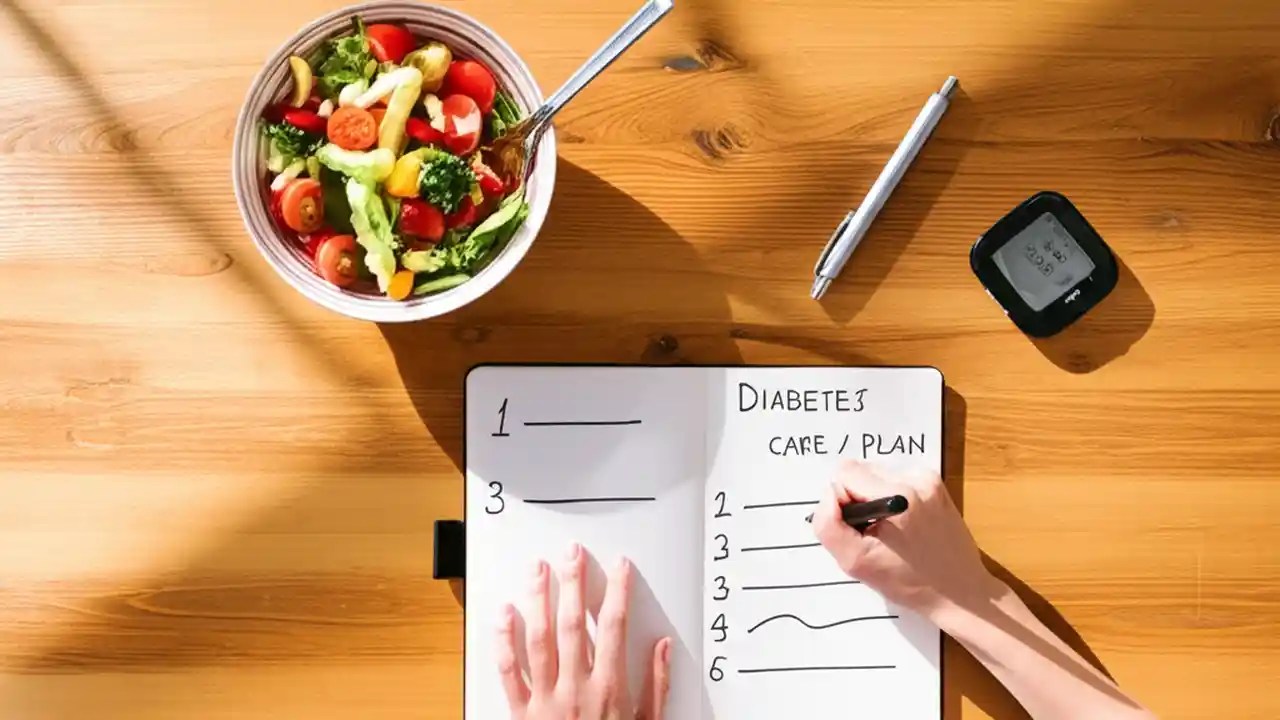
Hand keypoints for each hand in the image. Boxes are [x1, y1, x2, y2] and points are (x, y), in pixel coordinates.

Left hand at [496, 543, 672, 719]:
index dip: (618, 592)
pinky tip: (505, 614)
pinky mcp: (522, 713)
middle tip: (571, 553)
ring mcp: (546, 700)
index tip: (620, 567)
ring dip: (538, 600)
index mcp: (610, 690)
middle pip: (574, 624)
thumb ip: (656, 687)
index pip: (615, 628)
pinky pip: (509, 671)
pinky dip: (504, 640)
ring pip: (539, 639)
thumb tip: (663, 646)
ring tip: (537, 570)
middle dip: (573, 583)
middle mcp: (576, 689)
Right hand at [812, 461, 1001, 620]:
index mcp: (897, 497)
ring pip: (876, 474)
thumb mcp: (857, 563)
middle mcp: (916, 479)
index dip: (842, 503)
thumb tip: (828, 495)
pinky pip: (896, 479)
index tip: (859, 530)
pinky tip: (904, 525)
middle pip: (861, 470)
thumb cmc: (910, 583)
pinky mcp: (935, 484)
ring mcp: (928, 479)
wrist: (960, 592)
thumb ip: (829, 525)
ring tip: (891, 531)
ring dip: (874, 499)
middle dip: (858, 500)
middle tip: (874, 533)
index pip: (845, 473)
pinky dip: (891, 499)